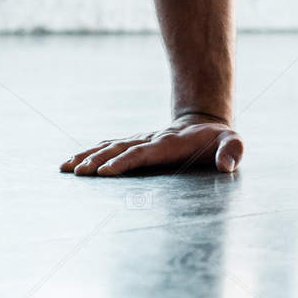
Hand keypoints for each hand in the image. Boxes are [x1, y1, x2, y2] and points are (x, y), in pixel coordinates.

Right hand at [60, 114, 242, 176]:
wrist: (204, 123)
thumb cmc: (218, 140)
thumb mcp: (231, 142)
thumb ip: (232, 151)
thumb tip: (227, 166)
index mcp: (168, 144)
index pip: (142, 153)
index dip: (124, 162)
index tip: (105, 172)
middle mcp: (150, 140)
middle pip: (119, 149)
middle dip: (97, 161)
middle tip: (77, 173)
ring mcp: (140, 141)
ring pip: (110, 147)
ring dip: (87, 156)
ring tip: (65, 167)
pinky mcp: (134, 145)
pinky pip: (109, 147)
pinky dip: (90, 153)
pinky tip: (73, 161)